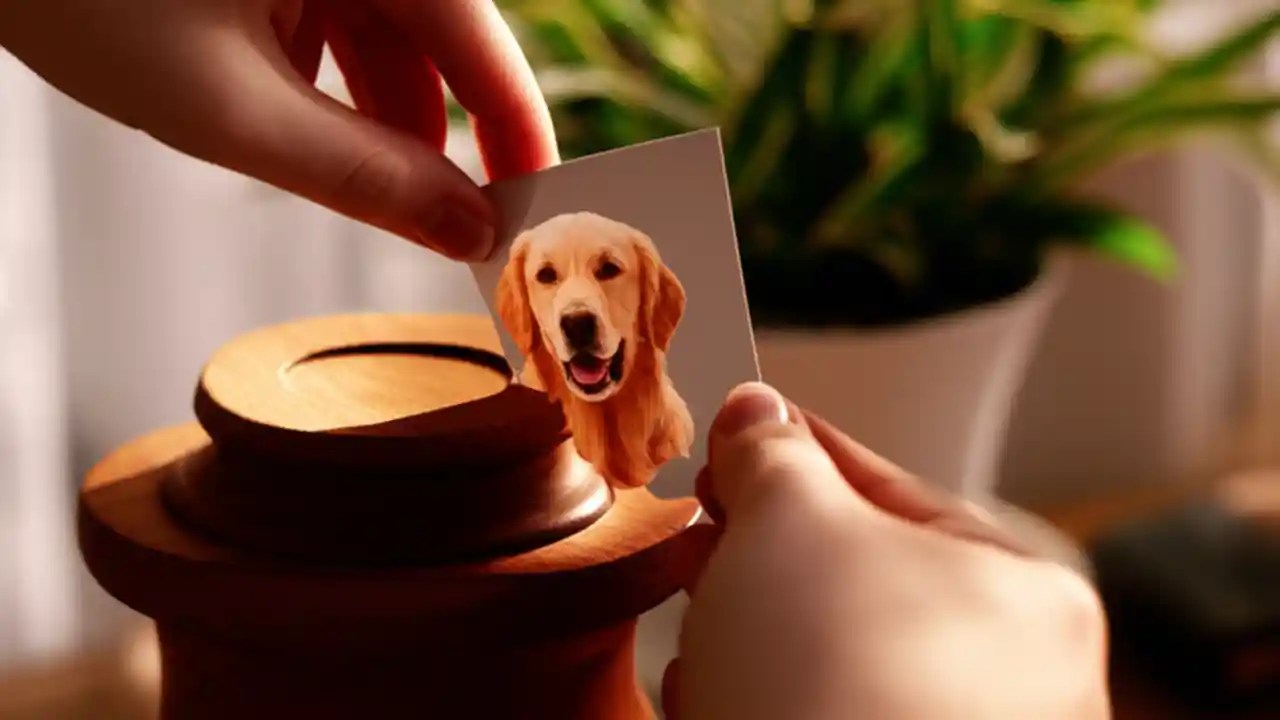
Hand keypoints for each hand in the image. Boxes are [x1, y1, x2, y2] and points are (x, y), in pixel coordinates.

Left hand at [0, 0, 557, 259]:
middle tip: (439, 230)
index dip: (517, 140)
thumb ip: (362, 178)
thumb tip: (466, 231)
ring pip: (390, 39)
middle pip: (444, 45)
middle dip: (436, 140)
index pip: (485, 46)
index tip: (533, 217)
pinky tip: (282, 111)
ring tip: (333, 172)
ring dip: (376, 118)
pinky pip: (341, 20)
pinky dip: (327, 81)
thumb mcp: (230, 111)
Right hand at [666, 382, 1109, 719]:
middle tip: (703, 538)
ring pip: (816, 656)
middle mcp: (1002, 678)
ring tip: (706, 649)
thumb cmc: (844, 696)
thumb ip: (774, 455)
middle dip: (757, 562)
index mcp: (1020, 592)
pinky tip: (717, 705)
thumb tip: (755, 415)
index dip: (797, 450)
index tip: (737, 428)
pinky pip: (803, 712)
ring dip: (744, 642)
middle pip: (849, 579)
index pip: (889, 485)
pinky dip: (753, 704)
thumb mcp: (791, 525)